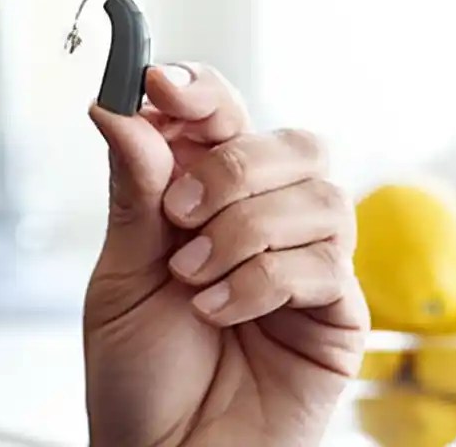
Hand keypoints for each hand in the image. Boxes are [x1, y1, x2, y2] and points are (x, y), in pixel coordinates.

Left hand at [82, 63, 368, 446]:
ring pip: (318, 194)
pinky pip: (324, 263)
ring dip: (242, 231)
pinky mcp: (336, 315)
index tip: (158, 82)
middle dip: (230, 166)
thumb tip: (119, 108)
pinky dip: (260, 281)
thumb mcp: (120, 276)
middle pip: (288, 141)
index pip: (220, 118)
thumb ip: (134, 193)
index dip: (197, 90)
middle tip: (179, 214)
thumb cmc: (139, 373)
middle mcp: (261, 222)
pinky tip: (219, 311)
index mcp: (202, 201)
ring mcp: (304, 265)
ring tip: (192, 279)